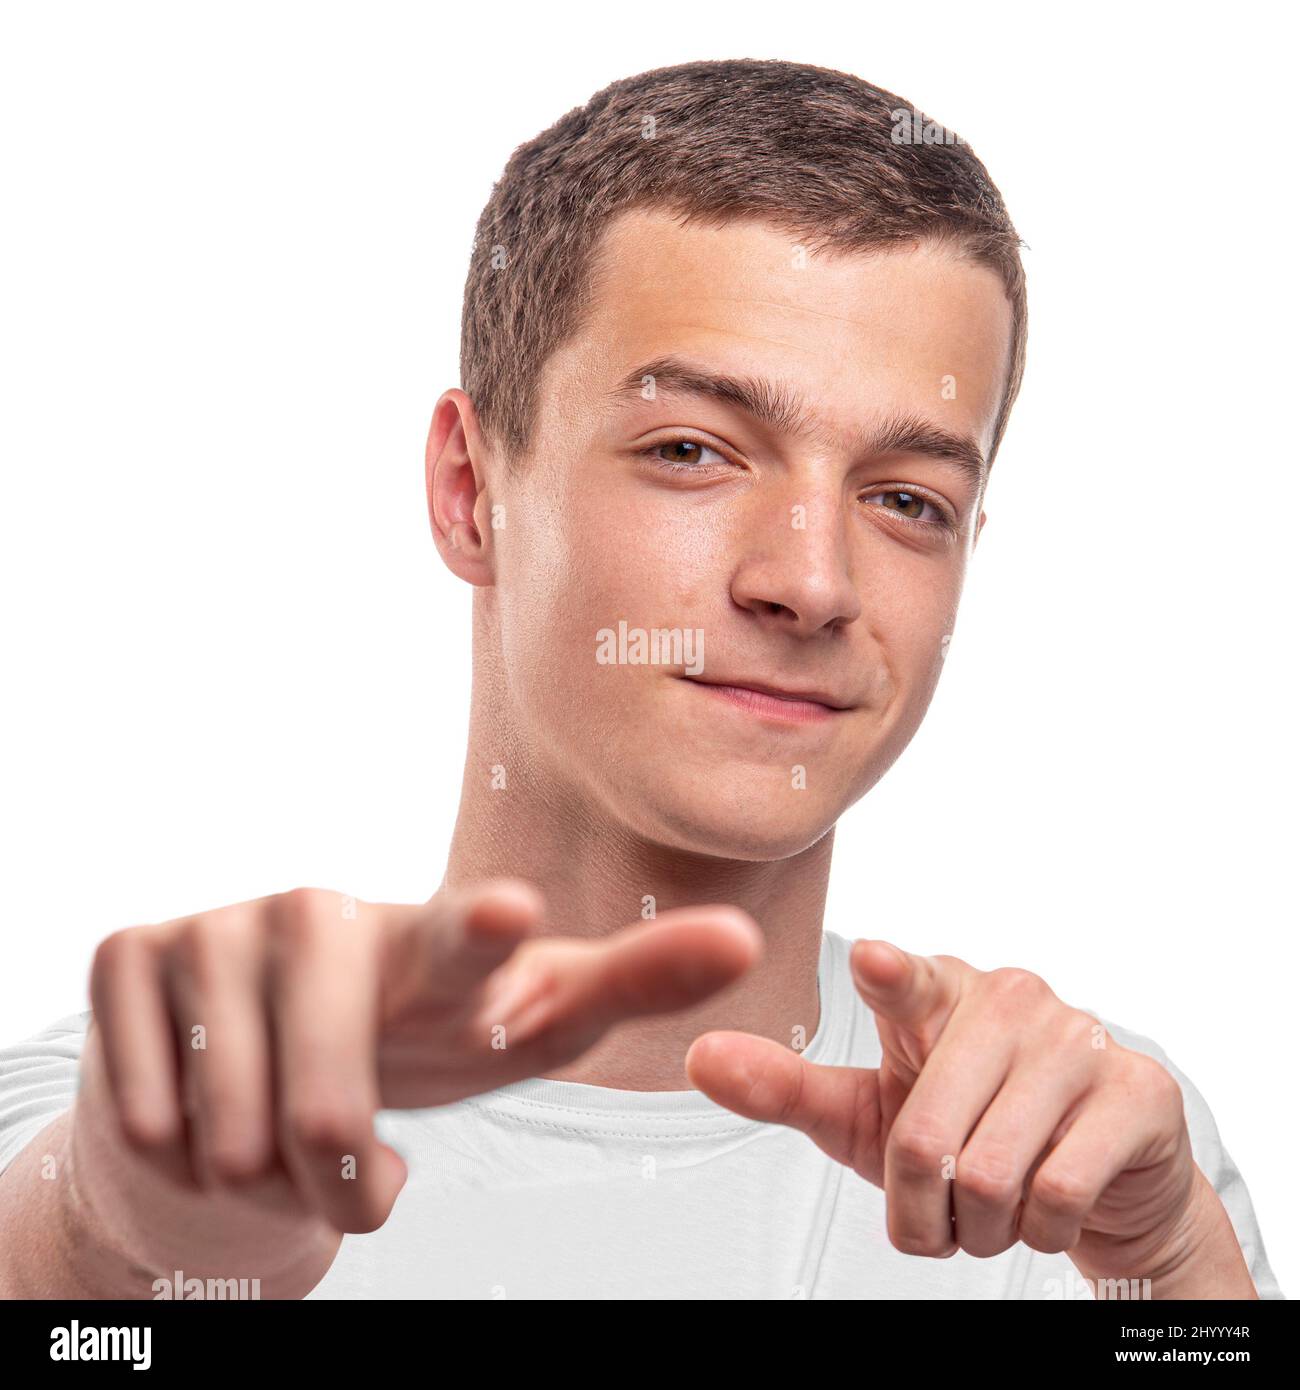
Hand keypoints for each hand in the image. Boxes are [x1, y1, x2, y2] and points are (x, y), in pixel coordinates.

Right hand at [84, 882, 760, 1251]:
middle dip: (337, 1174)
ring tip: (277, 1124)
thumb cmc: (428, 1035)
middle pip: (325, 1111)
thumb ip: (632, 980)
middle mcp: (320, 912)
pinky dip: (178, 1144)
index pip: (461, 940)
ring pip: (231, 1130)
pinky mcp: (131, 950)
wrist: (277, 1061)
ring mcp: (218, 924)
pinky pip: (144, 1109)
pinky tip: (197, 1097)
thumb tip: (741, 938)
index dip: (482, 937)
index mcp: (429, 938)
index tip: (511, 920)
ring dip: (260, 1170)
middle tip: (349, 1154)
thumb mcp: (527, 1020)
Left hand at [687, 941, 1244, 1291]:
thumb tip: (699, 1059)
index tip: (875, 962)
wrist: (1097, 1181)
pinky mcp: (1138, 1092)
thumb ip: (786, 1086)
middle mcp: (1011, 999)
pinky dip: (1039, 1231)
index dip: (891, 976)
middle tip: (938, 1213)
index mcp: (938, 991)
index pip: (907, 981)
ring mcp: (1081, 1040)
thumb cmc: (967, 1131)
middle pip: (927, 1135)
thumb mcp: (868, 1113)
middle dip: (920, 1207)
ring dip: (978, 1228)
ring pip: (992, 1174)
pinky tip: (1046, 1209)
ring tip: (990, 1210)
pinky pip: (1060, 1193)